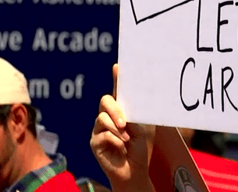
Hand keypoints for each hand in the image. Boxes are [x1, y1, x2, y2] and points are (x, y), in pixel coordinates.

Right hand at [90, 64, 155, 191]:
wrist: (135, 170)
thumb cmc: (140, 148)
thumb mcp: (143, 128)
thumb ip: (135, 114)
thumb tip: (131, 103)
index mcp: (122, 110)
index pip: (118, 91)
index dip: (117, 78)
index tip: (118, 66)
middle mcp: (108, 116)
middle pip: (105, 101)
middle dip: (115, 110)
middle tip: (125, 123)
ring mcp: (100, 128)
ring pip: (102, 118)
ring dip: (117, 128)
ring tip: (126, 139)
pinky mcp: (95, 142)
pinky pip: (101, 134)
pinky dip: (114, 140)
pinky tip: (120, 147)